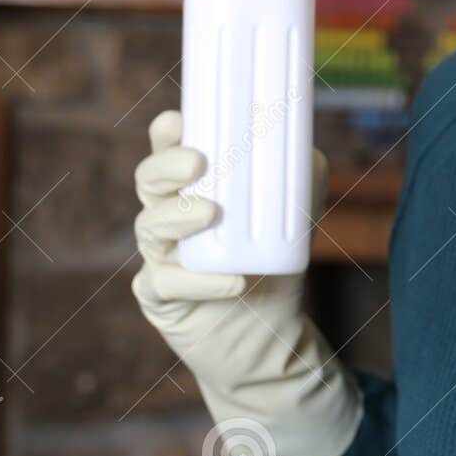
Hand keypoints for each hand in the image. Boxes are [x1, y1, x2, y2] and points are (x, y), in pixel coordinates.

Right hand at [132, 110, 359, 455]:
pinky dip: (198, 281)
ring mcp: (160, 257)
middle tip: (196, 162)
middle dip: (165, 167)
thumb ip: (299, 178)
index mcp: (194, 188)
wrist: (267, 335)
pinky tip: (232, 281)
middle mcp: (169, 216)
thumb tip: (307, 148)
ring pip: (149, 227)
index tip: (179, 120)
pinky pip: (166, 284)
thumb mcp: (295, 216)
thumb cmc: (272, 264)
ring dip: (176, 216)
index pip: (169, 151)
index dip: (167, 133)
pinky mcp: (161, 298)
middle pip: (149, 182)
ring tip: (209, 213)